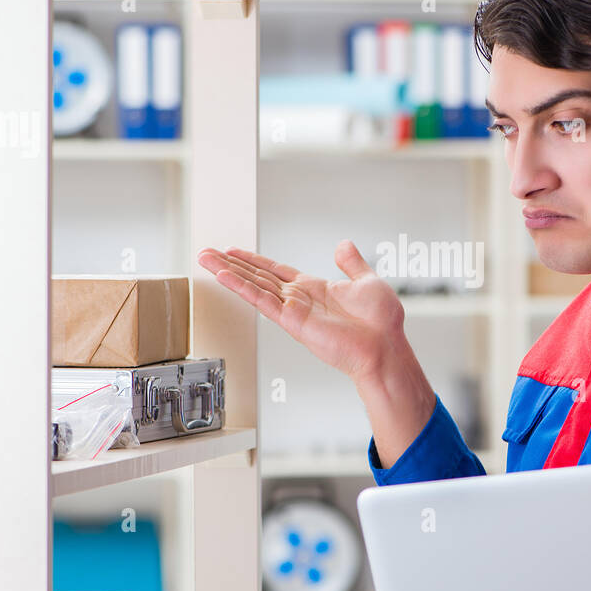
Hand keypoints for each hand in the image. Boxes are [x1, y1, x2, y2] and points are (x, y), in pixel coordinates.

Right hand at [197, 240, 407, 383]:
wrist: (385, 346)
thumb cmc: (381, 322)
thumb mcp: (366, 280)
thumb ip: (351, 263)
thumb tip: (343, 244)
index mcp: (314, 289)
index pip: (276, 270)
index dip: (254, 260)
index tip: (234, 251)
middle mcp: (300, 300)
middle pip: (257, 276)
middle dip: (231, 264)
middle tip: (206, 252)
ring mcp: (294, 311)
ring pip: (254, 286)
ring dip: (228, 272)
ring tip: (205, 259)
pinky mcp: (292, 322)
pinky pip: (263, 301)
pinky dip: (243, 288)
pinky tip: (224, 276)